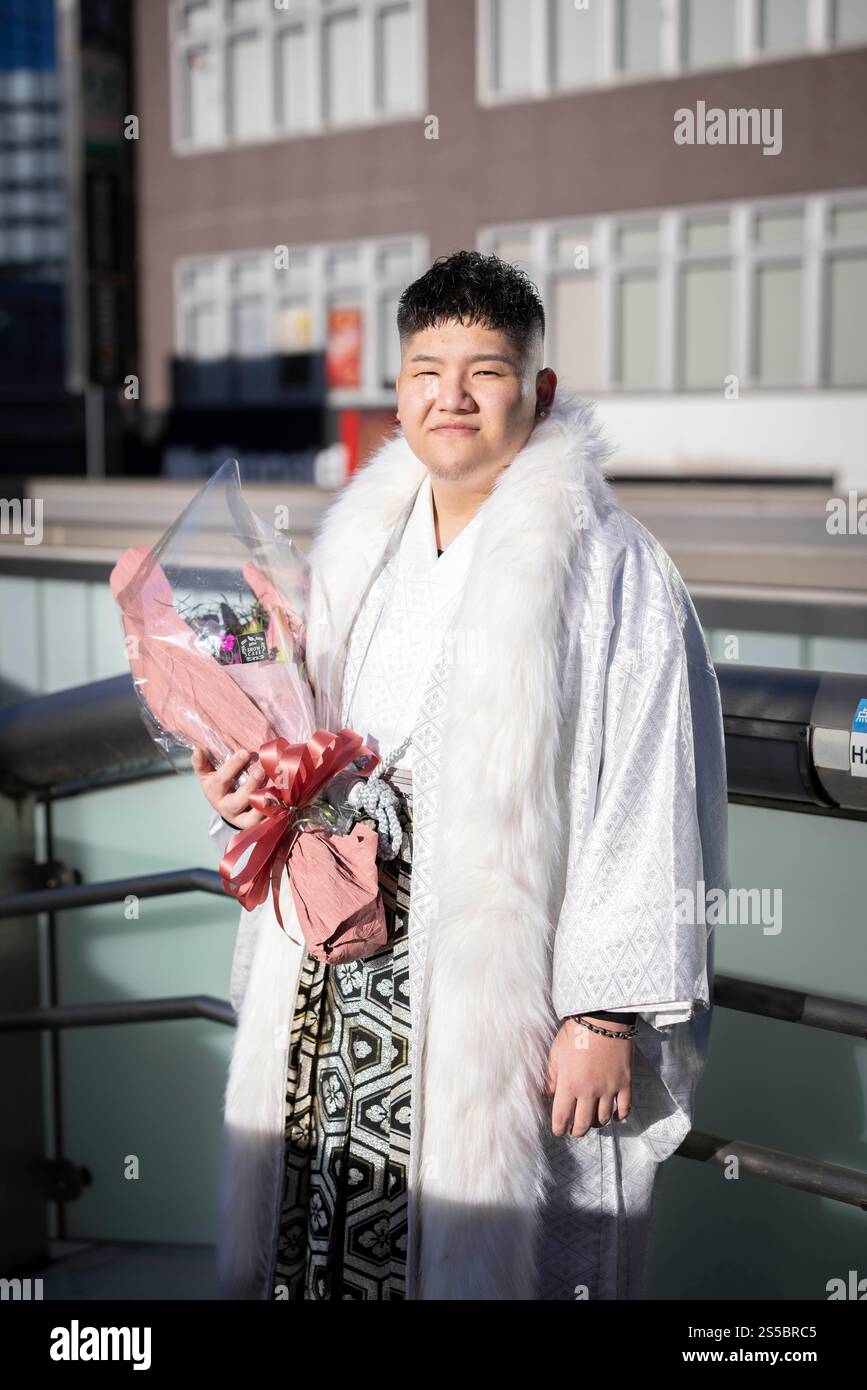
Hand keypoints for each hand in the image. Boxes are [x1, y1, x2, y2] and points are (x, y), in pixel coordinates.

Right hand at [191, 746, 268, 832]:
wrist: (227, 809)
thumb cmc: (219, 786)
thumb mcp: (208, 775)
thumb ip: (202, 763)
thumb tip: (197, 749)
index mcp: (214, 793)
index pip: (221, 780)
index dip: (232, 766)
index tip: (245, 752)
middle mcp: (227, 808)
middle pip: (237, 801)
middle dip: (249, 786)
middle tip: (260, 770)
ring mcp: (242, 820)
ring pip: (253, 816)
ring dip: (264, 802)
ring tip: (274, 787)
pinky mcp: (256, 826)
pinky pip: (265, 822)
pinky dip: (274, 812)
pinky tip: (282, 799)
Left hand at [546, 1016, 632, 1137]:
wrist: (602, 1019)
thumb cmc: (575, 1034)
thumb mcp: (556, 1055)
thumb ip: (551, 1079)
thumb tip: (547, 1097)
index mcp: (569, 1086)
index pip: (562, 1118)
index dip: (559, 1129)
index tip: (559, 1130)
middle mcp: (589, 1092)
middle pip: (583, 1124)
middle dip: (577, 1131)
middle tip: (574, 1129)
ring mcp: (609, 1089)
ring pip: (603, 1119)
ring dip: (596, 1123)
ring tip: (592, 1120)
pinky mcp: (625, 1083)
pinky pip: (625, 1108)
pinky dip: (619, 1116)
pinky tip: (613, 1116)